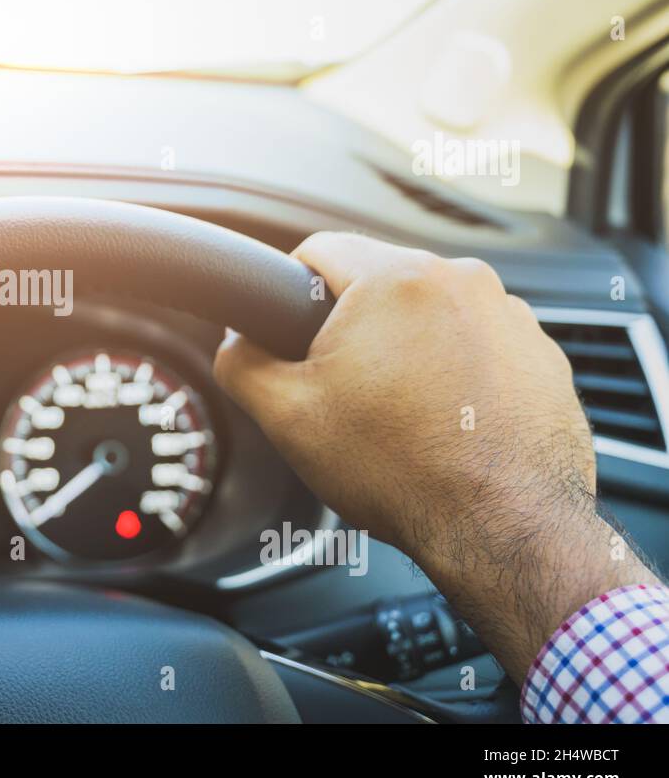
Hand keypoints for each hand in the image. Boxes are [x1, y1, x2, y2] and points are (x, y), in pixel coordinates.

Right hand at [214, 232, 655, 682]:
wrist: (502, 529)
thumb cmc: (403, 472)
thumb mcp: (286, 417)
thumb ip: (242, 363)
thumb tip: (236, 346)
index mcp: (396, 280)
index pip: (320, 248)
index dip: (288, 289)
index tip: (287, 328)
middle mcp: (462, 281)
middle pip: (379, 279)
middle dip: (352, 325)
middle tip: (341, 387)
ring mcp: (511, 316)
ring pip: (430, 312)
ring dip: (406, 346)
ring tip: (397, 411)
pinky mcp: (540, 354)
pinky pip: (478, 342)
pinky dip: (455, 369)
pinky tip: (442, 419)